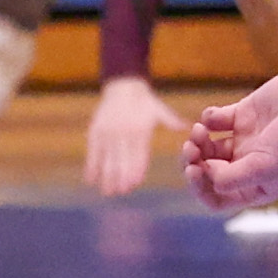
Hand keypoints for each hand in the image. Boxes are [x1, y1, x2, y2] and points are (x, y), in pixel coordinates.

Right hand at [84, 77, 186, 197]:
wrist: (122, 86)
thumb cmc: (145, 102)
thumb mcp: (159, 110)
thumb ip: (171, 121)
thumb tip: (187, 127)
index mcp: (140, 129)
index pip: (138, 153)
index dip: (135, 169)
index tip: (134, 183)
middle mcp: (123, 131)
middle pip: (122, 158)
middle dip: (121, 176)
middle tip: (121, 192)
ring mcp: (107, 132)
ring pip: (106, 158)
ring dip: (106, 176)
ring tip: (108, 191)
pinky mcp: (96, 131)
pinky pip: (93, 151)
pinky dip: (91, 166)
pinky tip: (91, 180)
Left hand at [183, 67, 277, 208]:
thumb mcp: (264, 167)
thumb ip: (231, 179)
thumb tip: (205, 174)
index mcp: (257, 185)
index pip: (218, 198)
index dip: (201, 188)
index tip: (196, 169)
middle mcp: (250, 165)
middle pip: (208, 172)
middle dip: (194, 162)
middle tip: (191, 148)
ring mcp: (246, 140)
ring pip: (207, 146)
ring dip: (198, 140)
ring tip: (200, 130)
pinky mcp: (244, 115)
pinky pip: (215, 121)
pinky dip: (207, 119)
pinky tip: (215, 116)